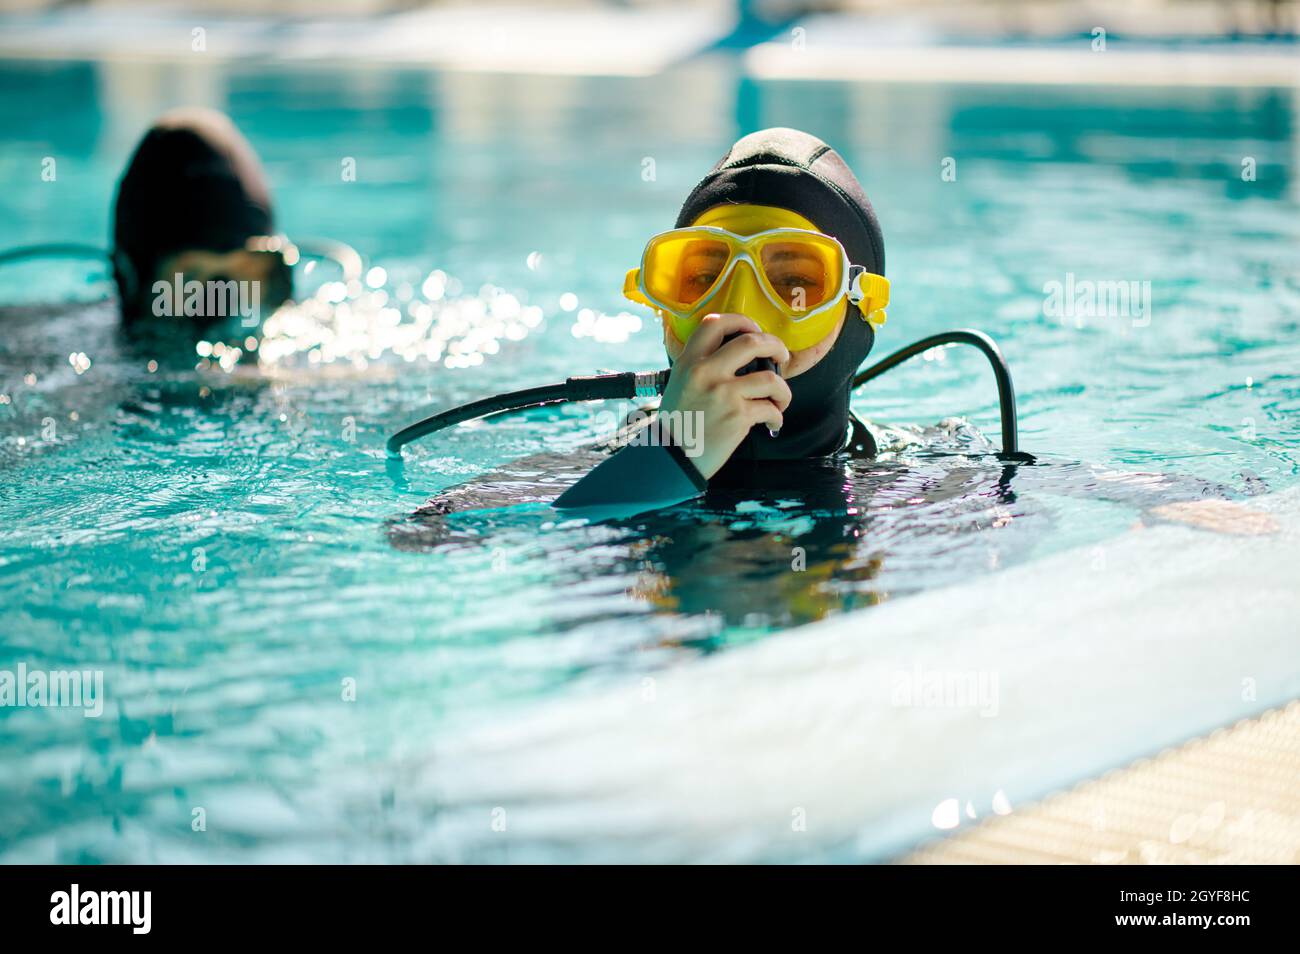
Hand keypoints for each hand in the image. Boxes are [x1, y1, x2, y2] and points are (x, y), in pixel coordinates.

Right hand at [657, 313, 791, 479]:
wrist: (673, 458)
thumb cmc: (678, 424)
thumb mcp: (680, 384)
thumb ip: (703, 366)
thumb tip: (739, 358)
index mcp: (690, 362)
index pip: (715, 323)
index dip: (742, 321)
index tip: (755, 331)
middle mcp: (707, 372)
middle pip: (752, 342)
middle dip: (776, 346)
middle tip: (781, 356)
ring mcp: (724, 394)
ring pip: (770, 378)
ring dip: (783, 390)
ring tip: (780, 400)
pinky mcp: (738, 416)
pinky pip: (770, 409)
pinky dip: (777, 416)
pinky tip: (772, 422)